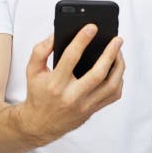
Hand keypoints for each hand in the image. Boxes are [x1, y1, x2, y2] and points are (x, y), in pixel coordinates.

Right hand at [20, 24, 124, 145]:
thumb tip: (56, 35)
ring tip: (119, 52)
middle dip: (110, 54)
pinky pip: (113, 95)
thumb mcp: (32, 70)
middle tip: (117, 39)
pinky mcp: (92, 110)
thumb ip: (41, 50)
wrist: (39, 124)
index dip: (82, 40)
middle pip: (98, 74)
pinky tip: (116, 69)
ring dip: (119, 66)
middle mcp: (71, 96)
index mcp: (55, 84)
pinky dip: (119, 80)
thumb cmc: (38, 93)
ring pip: (111, 86)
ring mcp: (84, 105)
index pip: (70, 58)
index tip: (92, 27)